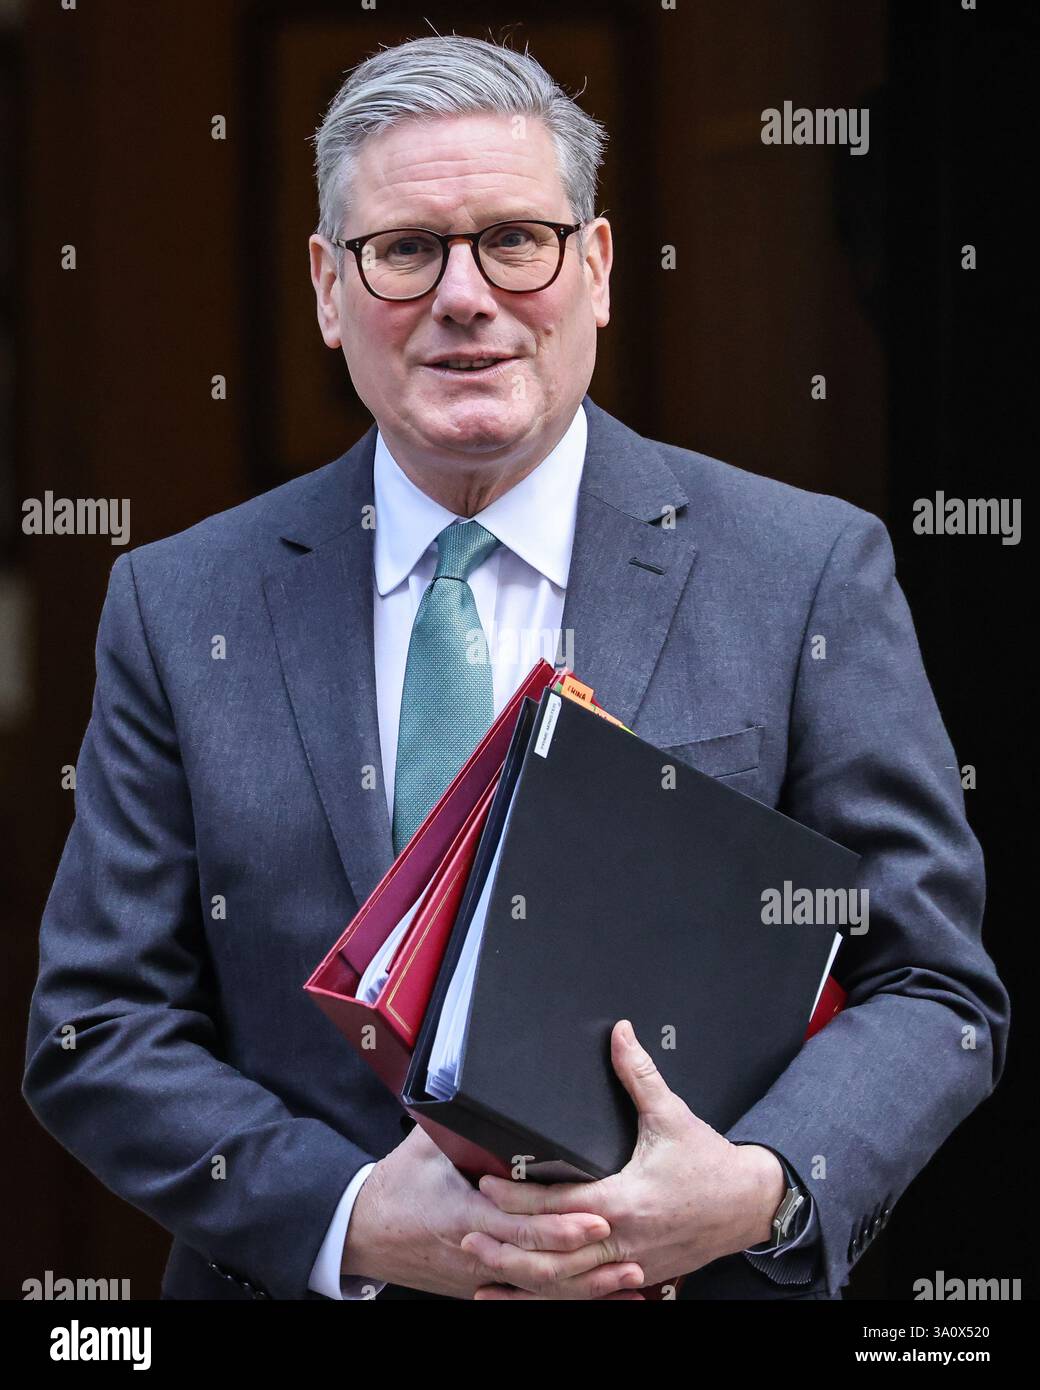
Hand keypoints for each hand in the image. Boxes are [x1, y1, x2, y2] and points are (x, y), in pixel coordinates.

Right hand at [341, 1120, 647, 1298]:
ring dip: (587, 1288)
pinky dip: (568, 1299)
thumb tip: (487, 1084)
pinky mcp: (482, 1285)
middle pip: (541, 1266)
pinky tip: (600, 1297)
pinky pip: (531, 1297)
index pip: (522, 1224)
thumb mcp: (425, 1143)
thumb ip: (464, 1121)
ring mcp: (480, 1275)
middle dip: (588, 1263)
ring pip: (540, 1291)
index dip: (562, 1225)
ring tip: (629, 1279)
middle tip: (628, 1251)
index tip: (598, 1216)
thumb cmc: (395, 1185)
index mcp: (467, 1212)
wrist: (363, 1229)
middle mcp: (478, 1251)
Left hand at [462, 1020, 785, 1297]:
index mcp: (626, 1200)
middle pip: (553, 1254)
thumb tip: (619, 1032)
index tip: (485, 1185)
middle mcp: (622, 1239)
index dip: (517, 1199)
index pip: (558, 1205)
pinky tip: (520, 1294)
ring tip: (482, 1264)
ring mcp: (628, 1265)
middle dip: (507, 1246)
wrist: (749, 1204)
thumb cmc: (709, 1164)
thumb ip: (638, 1074)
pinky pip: (585, 1293)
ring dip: (521, 1276)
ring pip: (565, 1283)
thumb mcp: (672, 1115)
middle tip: (467, 1231)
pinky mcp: (633, 1275)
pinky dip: (550, 1296)